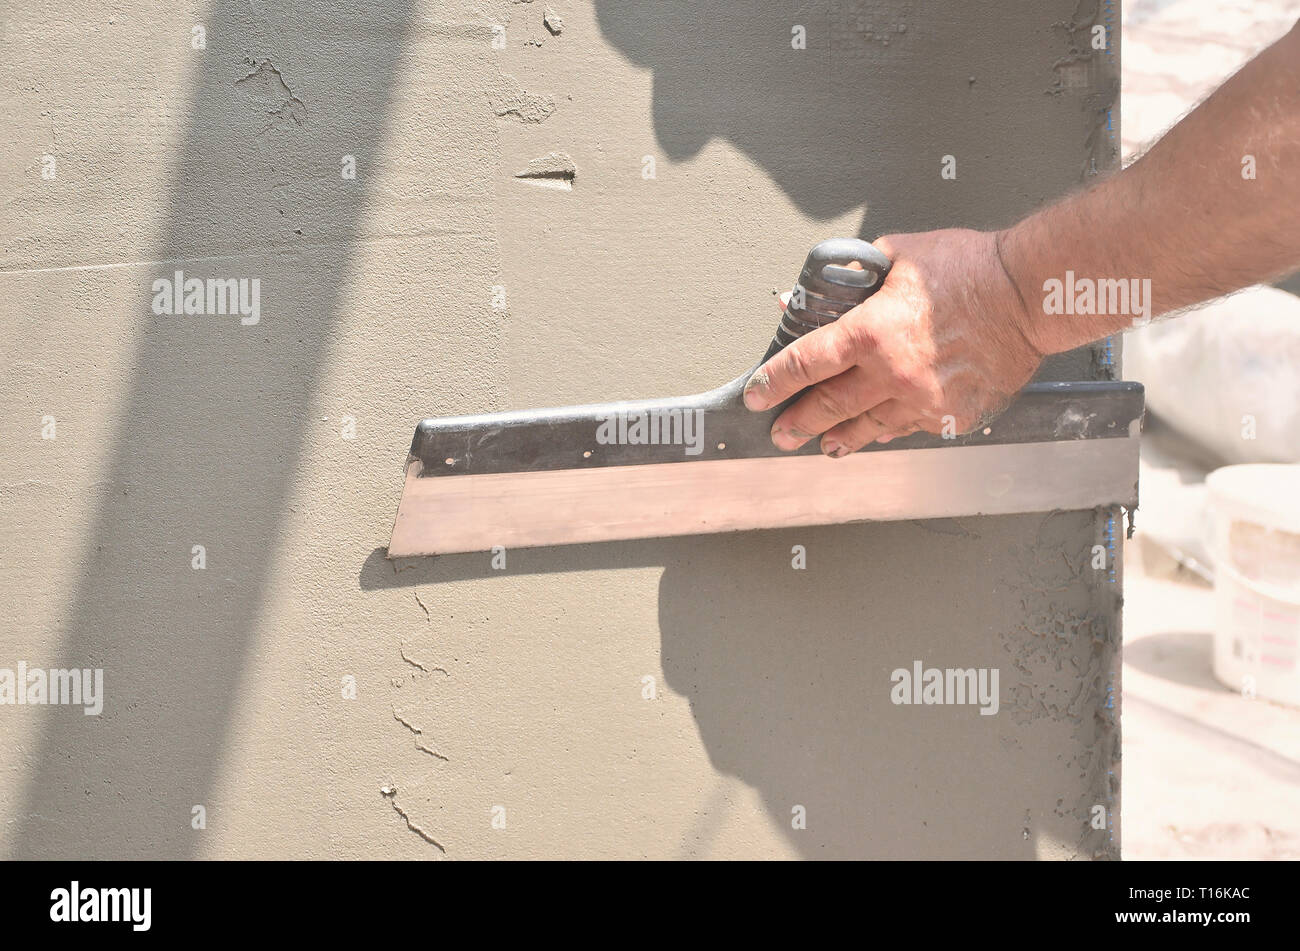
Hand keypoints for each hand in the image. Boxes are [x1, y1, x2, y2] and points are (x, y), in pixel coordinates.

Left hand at [742, 229, 1045, 455]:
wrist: (1030, 295)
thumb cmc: (970, 269)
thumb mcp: (899, 255)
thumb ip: (854, 275)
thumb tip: (819, 289)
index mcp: (870, 332)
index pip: (804, 364)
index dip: (773, 382)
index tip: (756, 395)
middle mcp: (890, 374)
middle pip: (827, 407)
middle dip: (796, 422)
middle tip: (780, 432)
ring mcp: (921, 401)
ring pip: (865, 428)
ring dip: (837, 438)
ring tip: (821, 445)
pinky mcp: (949, 415)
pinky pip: (906, 429)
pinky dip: (884, 432)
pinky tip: (873, 434)